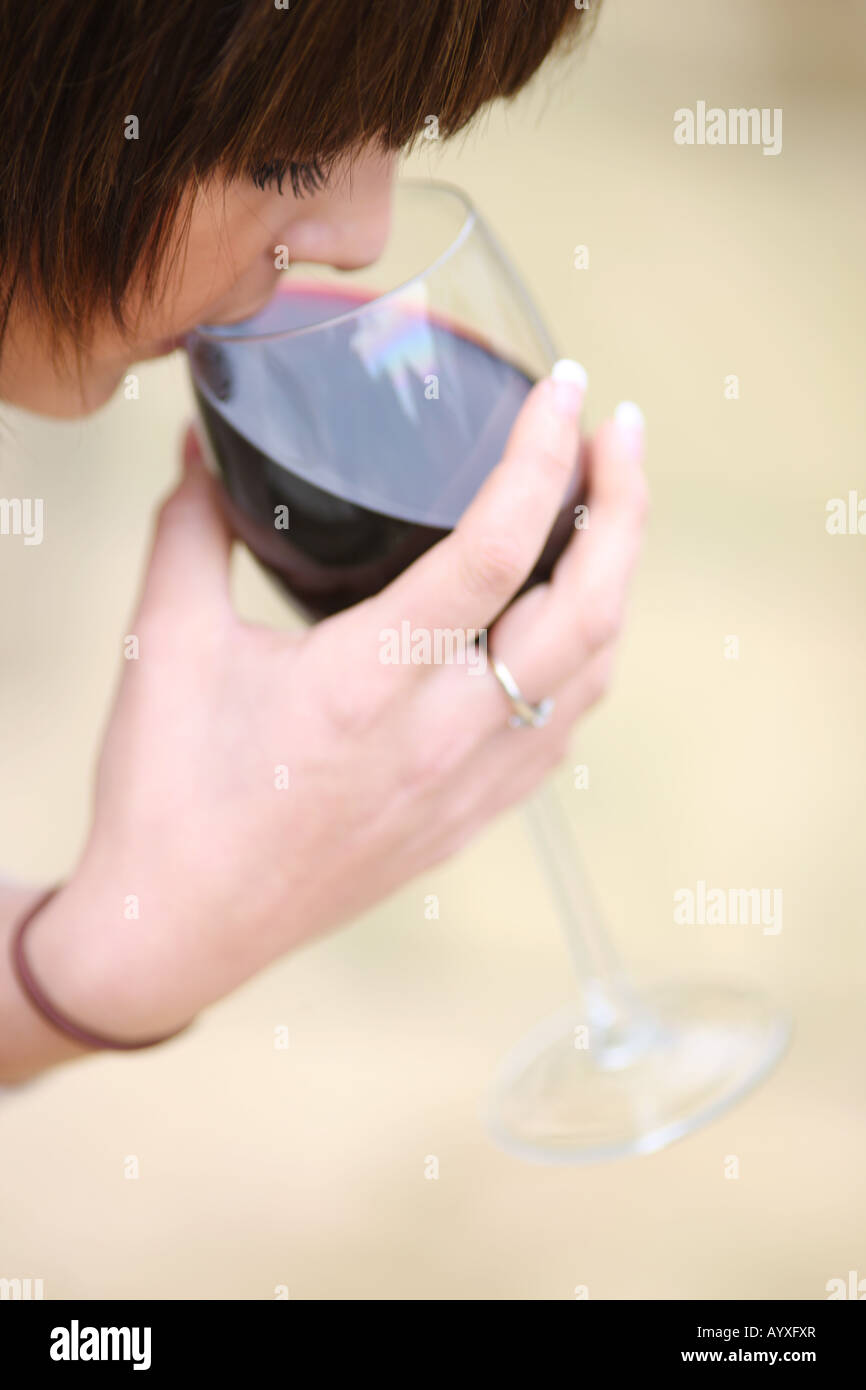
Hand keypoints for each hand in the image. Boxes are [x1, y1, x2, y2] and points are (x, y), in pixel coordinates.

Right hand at [24, 374, 646, 1042]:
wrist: (175, 932)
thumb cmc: (166, 796)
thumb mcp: (161, 645)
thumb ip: (190, 530)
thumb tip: (197, 446)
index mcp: (366, 684)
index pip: (492, 552)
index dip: (542, 457)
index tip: (567, 388)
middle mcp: (439, 737)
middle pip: (585, 611)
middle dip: (624, 508)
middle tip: (619, 432)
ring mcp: (467, 786)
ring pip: (592, 672)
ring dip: (616, 581)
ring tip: (606, 511)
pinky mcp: (471, 820)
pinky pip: (563, 728)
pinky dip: (588, 658)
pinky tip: (570, 623)